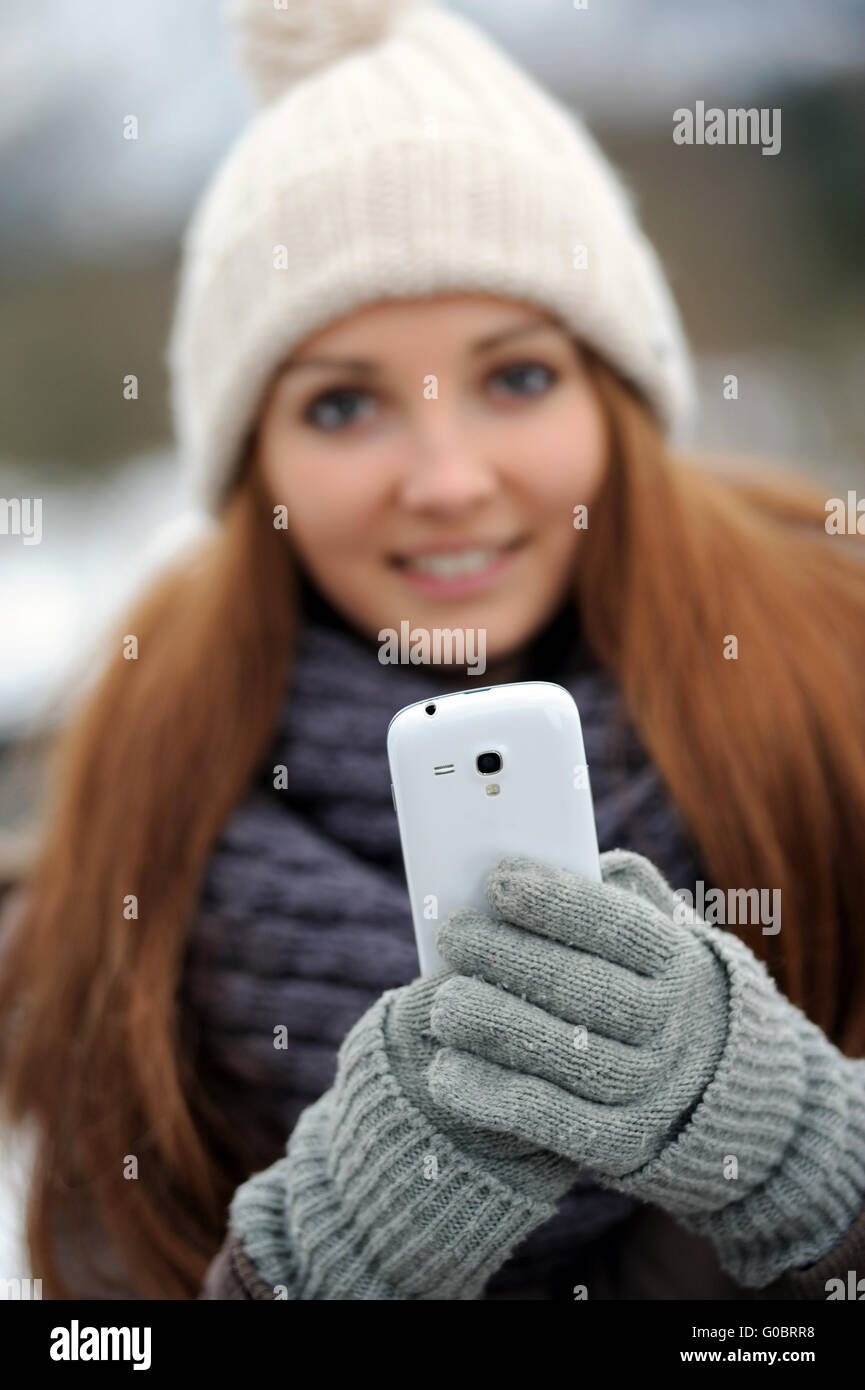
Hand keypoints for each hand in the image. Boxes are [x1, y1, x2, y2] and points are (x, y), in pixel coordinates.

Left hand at [428, 850, 864, 1285]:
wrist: (709, 1085)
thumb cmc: (648, 981)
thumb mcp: (659, 928)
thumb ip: (622, 888)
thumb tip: (573, 856)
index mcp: (677, 962)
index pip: (615, 925)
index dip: (555, 901)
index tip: (498, 879)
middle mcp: (669, 1026)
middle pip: (581, 987)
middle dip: (509, 957)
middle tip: (453, 933)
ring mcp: (648, 1089)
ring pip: (563, 1054)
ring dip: (495, 1027)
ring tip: (440, 1004)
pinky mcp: (618, 1142)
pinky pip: (549, 1121)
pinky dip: (492, 1097)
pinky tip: (445, 1073)